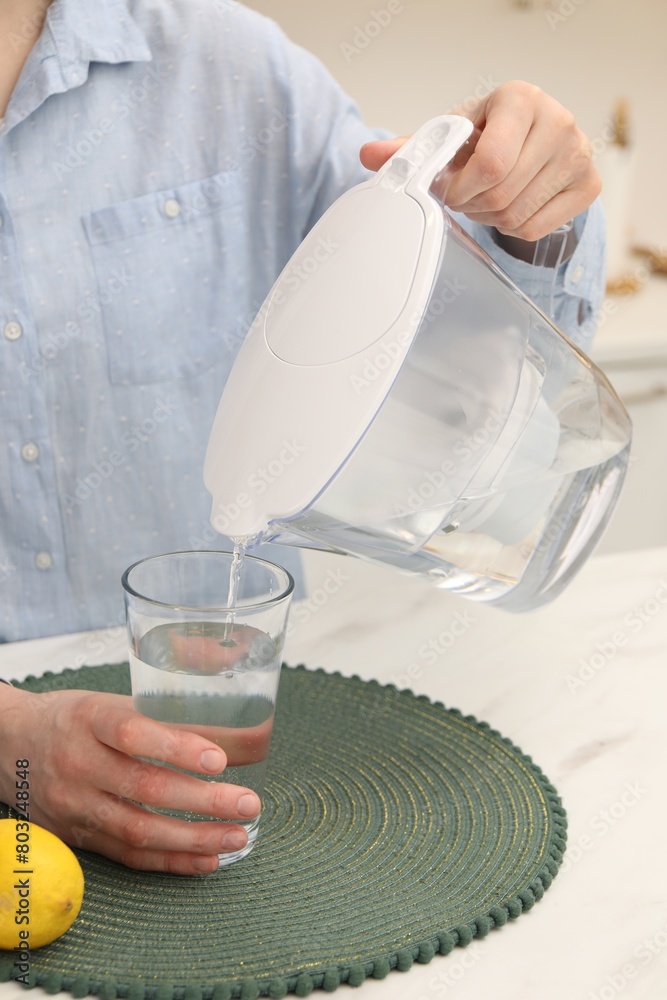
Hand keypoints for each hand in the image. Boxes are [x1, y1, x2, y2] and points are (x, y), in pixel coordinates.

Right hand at [0, 685, 259, 873]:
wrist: (10, 745)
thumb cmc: (77, 719)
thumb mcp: (113, 702)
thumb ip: (166, 717)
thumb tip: (243, 735)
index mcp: (90, 719)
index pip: (132, 733)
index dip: (177, 748)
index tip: (219, 760)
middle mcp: (78, 763)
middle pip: (143, 788)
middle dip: (202, 801)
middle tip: (247, 804)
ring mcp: (74, 804)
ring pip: (137, 829)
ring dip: (194, 839)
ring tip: (236, 837)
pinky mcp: (76, 836)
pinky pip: (127, 855)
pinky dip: (170, 861)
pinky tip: (206, 859)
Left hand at [360, 80, 600, 241]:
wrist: (532, 140)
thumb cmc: (488, 135)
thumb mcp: (451, 136)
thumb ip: (411, 148)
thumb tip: (368, 155)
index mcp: (520, 98)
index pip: (490, 164)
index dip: (460, 189)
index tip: (450, 187)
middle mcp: (559, 121)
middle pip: (501, 195)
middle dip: (471, 205)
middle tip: (466, 196)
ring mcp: (579, 155)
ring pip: (515, 216)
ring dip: (488, 218)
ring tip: (486, 198)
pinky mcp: (588, 186)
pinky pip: (534, 230)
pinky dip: (511, 228)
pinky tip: (509, 206)